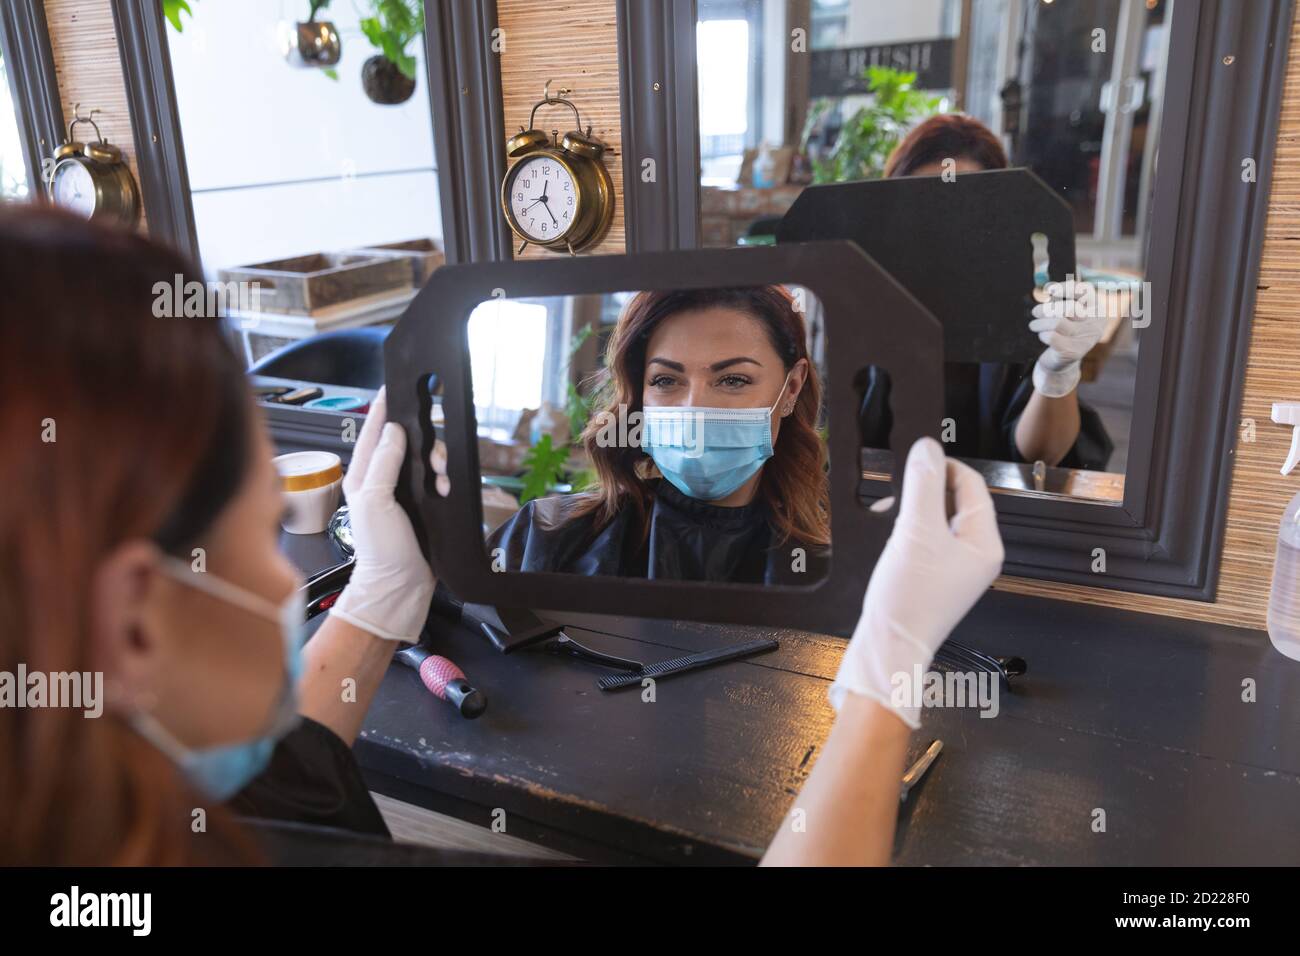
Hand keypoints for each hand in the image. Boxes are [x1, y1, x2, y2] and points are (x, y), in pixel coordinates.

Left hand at [329, 388, 435, 641]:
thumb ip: (384, 463)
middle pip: (406, 440)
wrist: (400, 586)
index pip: (373, 431)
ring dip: (438, 463)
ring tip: (440, 478)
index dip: (383, 408)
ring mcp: (404, 492)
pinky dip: (446, 480)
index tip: (393, 387)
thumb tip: (395, 430)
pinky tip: (447, 488)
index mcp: (364, 474)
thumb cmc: (380, 549)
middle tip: (432, 457)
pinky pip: (439, 479)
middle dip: (424, 442)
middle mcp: (384, 479)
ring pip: (426, 459)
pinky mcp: (424, 504)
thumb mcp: (375, 501)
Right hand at [830, 438, 1003, 728]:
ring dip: (913, 510)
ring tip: (889, 516)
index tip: (915, 457)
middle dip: (925, 490)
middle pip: (955, 502)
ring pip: (937, 520)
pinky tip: (889, 538)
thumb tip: (927, 447)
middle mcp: (976, 556)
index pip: (972, 487)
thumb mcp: (915, 532)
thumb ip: (922, 485)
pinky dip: (908, 531)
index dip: (944, 466)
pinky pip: (926, 540)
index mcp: (985, 544)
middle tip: (898, 491)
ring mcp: (956, 569)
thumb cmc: (908, 599)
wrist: (888, 648)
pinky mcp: (935, 579)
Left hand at [1029, 279, 1106, 397]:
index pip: (1085, 291)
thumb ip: (1058, 298)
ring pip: (1057, 323)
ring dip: (1040, 323)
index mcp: (1096, 309)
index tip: (1050, 291)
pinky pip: (1052, 337)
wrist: (1060, 362)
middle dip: (1046, 309)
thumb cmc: (1062, 332)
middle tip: (1035, 312)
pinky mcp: (1073, 352)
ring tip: (1034, 325)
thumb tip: (1046, 284)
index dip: (1066, 288)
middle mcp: (1095, 323)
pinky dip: (1043, 335)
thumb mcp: (1063, 313)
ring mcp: (1085, 339)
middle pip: (1068, 308)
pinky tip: (1043, 336)